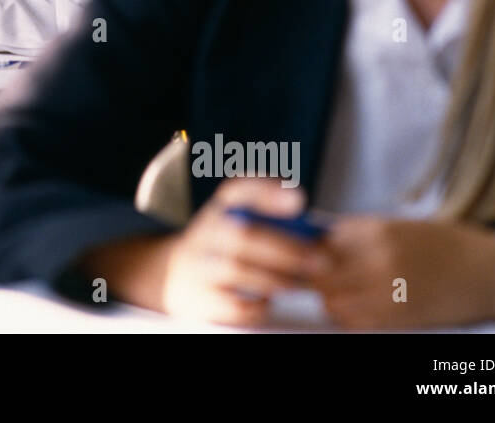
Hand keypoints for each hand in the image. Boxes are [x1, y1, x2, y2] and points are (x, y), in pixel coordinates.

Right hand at [81, 178, 329, 325]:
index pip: (238, 190)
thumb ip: (271, 212)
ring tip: (302, 284)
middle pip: (242, 236)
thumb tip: (311, 219)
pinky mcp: (199, 299)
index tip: (299, 201)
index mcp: (221, 207)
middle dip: (286, 249)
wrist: (173, 274)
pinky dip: (257, 305)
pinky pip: (231, 304)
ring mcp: (199, 266)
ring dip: (276, 278)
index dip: (267, 193)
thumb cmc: (223, 243)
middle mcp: (205, 232)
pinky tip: (270, 301)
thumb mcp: (236, 216)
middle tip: (321, 261)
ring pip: (236, 269)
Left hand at [310, 217, 494, 328]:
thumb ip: (355, 236)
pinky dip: (346, 317)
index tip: (304, 256)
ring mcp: (389, 291)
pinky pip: (354, 321)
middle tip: (313, 279)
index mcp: (377, 231)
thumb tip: (312, 245)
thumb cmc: (439, 246)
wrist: (489, 272)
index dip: (307, 253)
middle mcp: (379, 259)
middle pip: (319, 273)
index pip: (318, 244)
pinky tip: (355, 309)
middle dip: (311, 277)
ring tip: (337, 294)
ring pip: (332, 301)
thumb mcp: (395, 228)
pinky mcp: (399, 318)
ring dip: (328, 299)